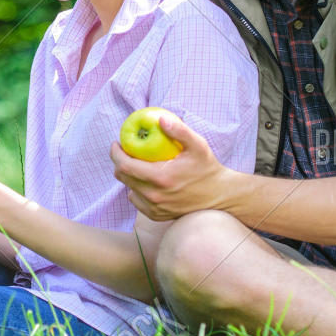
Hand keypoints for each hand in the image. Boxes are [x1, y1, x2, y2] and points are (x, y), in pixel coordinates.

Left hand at [109, 109, 234, 220]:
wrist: (220, 196)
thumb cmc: (207, 168)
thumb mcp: (198, 145)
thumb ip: (179, 131)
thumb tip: (160, 119)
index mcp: (161, 178)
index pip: (125, 166)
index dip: (116, 153)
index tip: (117, 143)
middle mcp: (154, 196)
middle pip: (123, 178)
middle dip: (119, 162)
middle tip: (125, 151)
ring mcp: (155, 208)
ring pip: (129, 190)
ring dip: (129, 176)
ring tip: (138, 165)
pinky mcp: (157, 216)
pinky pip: (137, 201)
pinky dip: (137, 190)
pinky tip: (146, 181)